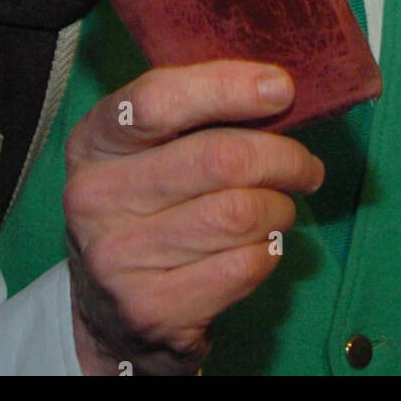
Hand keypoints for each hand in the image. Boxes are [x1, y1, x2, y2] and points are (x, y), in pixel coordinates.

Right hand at [63, 60, 324, 375]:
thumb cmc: (146, 207)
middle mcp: (95, 197)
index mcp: (94, 141)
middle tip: (305, 167)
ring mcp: (119, 258)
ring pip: (239, 214)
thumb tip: (276, 89)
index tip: (280, 88)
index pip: (159, 100)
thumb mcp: (147, 151)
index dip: (227, 87)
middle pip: (220, 159)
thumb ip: (197, 113)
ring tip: (279, 209)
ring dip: (279, 208)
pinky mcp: (151, 309)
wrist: (108, 313)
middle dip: (283, 159)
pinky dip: (269, 251)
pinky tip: (259, 246)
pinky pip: (243, 265)